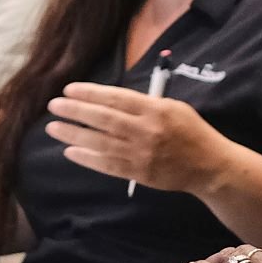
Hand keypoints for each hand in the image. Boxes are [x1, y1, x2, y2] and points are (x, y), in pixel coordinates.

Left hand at [44, 83, 231, 194]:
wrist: (208, 166)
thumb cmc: (191, 131)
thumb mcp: (173, 107)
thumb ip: (144, 104)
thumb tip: (110, 99)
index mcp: (156, 110)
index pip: (116, 98)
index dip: (91, 93)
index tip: (70, 89)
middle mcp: (147, 131)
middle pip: (104, 119)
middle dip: (76, 111)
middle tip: (54, 106)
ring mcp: (141, 154)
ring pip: (101, 143)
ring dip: (74, 134)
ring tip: (53, 127)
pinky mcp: (139, 173)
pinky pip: (107, 164)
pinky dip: (87, 158)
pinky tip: (70, 151)